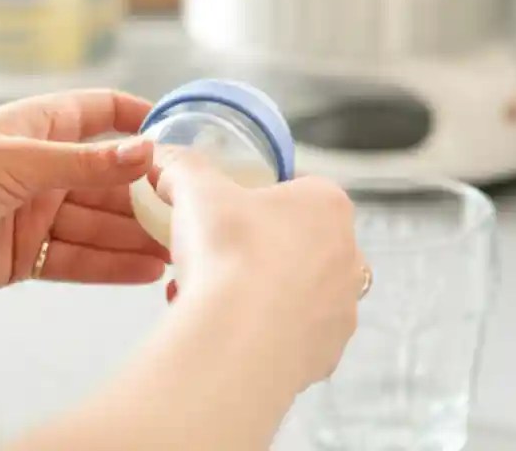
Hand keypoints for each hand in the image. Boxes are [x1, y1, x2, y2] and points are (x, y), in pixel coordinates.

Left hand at [0, 90, 168, 289]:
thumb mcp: (21, 161)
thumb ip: (87, 163)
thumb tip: (147, 151)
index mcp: (38, 127)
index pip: (99, 113)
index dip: (137, 120)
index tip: (179, 134)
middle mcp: (41, 168)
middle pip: (107, 180)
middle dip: (146, 195)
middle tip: (189, 211)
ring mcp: (35, 213)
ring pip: (98, 224)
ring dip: (135, 236)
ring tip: (177, 250)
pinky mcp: (25, 256)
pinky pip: (78, 260)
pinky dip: (110, 266)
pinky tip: (143, 271)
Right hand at [150, 151, 362, 390]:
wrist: (237, 340)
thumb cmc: (229, 253)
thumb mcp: (196, 191)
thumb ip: (183, 168)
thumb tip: (167, 161)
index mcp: (329, 205)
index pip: (299, 189)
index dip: (258, 199)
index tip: (226, 212)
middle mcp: (349, 256)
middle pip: (299, 243)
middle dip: (259, 249)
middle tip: (216, 256)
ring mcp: (342, 308)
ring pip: (296, 292)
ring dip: (259, 292)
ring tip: (210, 297)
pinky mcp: (327, 353)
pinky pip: (290, 336)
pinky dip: (261, 333)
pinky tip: (224, 331)